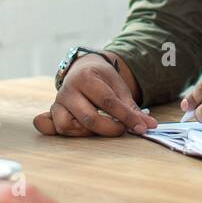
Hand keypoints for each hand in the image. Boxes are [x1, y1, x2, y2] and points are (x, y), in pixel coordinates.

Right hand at [33, 53, 156, 137]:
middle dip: (109, 128)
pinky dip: (62, 132)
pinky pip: (52, 127)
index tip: (141, 128)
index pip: (108, 101)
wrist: (83, 69)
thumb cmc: (103, 80)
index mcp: (86, 77)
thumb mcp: (119, 87)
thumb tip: (149, 126)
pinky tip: (80, 132)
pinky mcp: (53, 112)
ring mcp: (58, 102)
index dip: (126, 117)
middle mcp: (68, 90)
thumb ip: (132, 108)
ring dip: (88, 133)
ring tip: (102, 128)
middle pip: (88, 118)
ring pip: (67, 127)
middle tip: (122, 129)